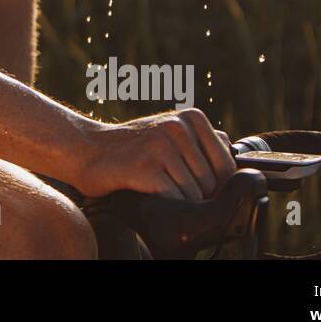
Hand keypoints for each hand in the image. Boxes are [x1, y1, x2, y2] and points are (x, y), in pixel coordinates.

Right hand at [73, 107, 235, 200]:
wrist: (87, 150)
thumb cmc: (131, 147)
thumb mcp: (169, 133)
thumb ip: (201, 140)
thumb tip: (233, 152)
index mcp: (190, 118)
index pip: (226, 165)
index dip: (214, 184)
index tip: (191, 183)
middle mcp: (177, 127)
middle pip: (211, 182)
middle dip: (195, 193)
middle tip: (169, 185)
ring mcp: (160, 146)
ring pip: (194, 193)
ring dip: (177, 199)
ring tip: (156, 186)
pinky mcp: (144, 167)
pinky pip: (174, 199)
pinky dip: (164, 203)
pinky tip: (147, 191)